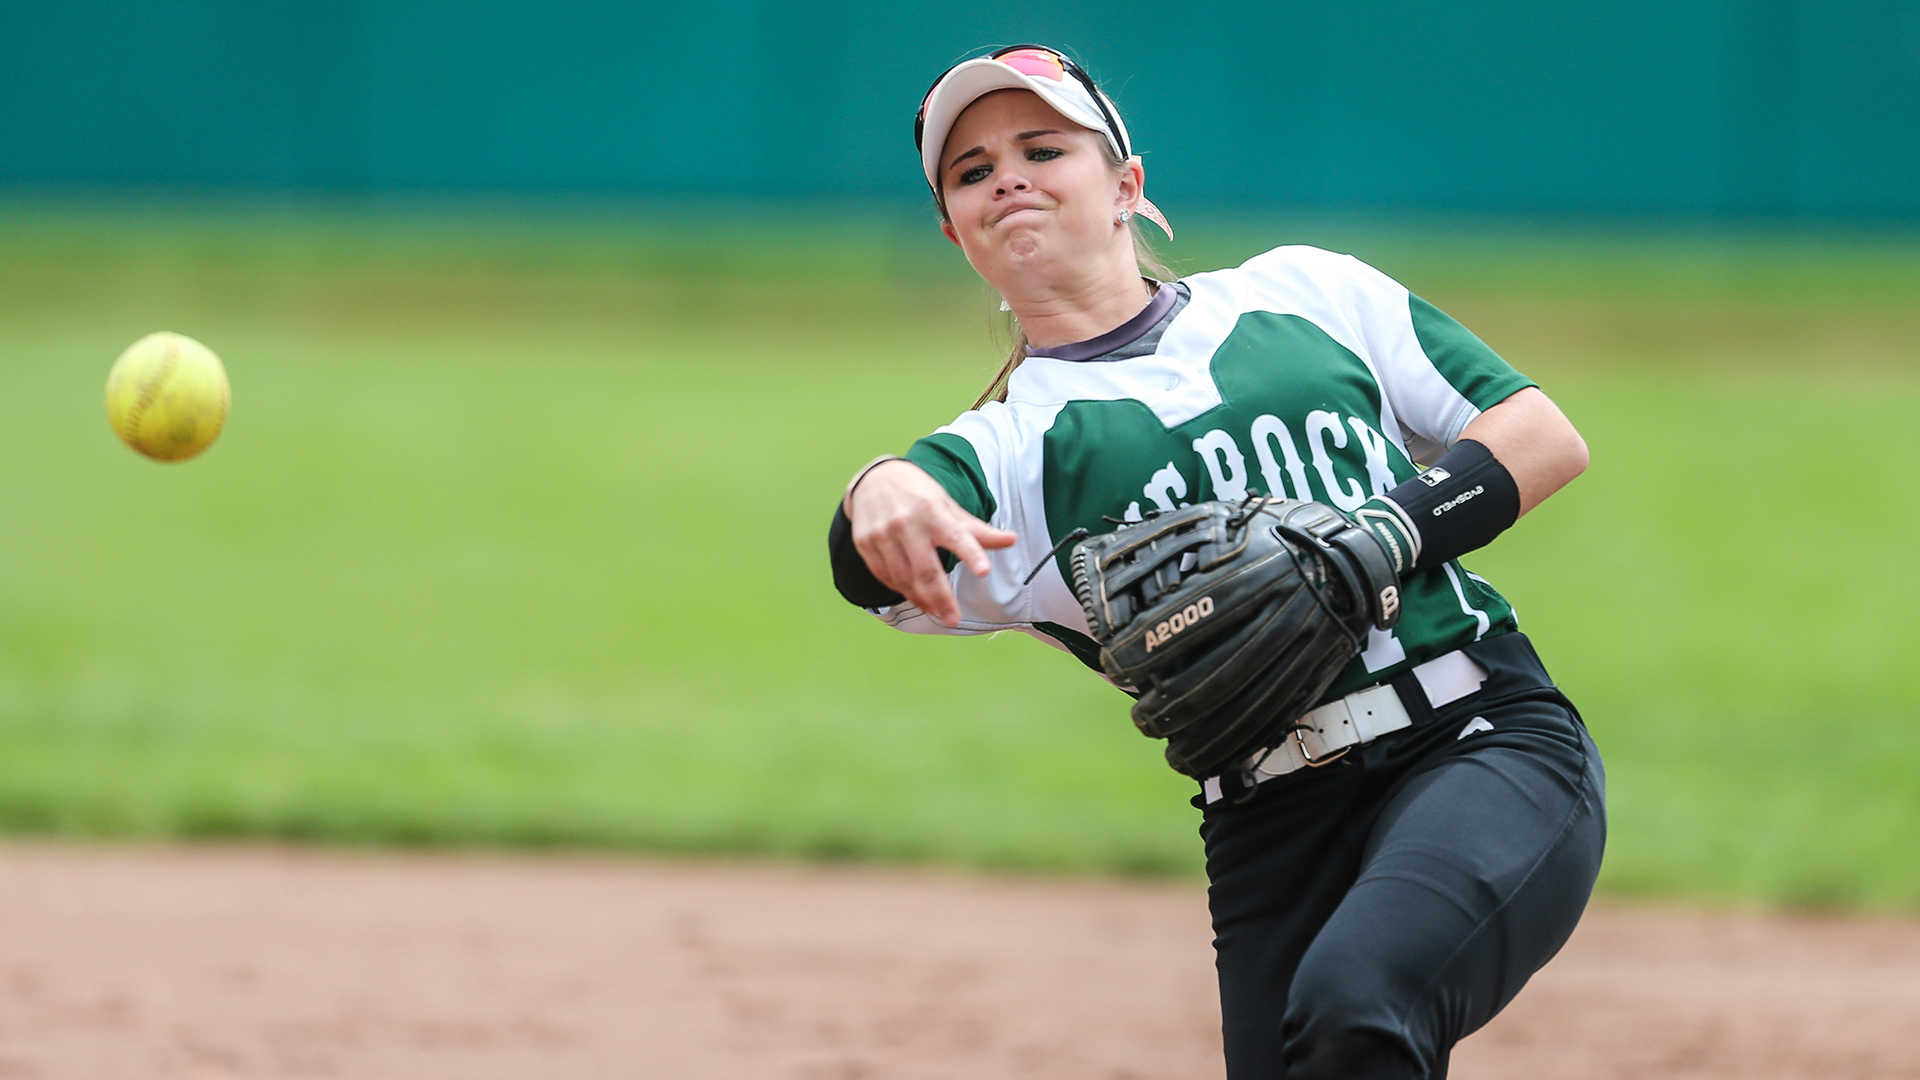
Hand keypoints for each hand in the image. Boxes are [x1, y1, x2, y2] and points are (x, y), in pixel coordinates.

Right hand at [846, 460, 1016, 626]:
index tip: (984, 571)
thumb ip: (977, 530)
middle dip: (942, 598)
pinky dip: (900, 590)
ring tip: (936, 611)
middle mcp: (907, 523)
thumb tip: (1011, 540)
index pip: (958, 535)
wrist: (875, 480)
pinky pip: (884, 576)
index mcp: (933, 511)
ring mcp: (883, 534)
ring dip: (921, 599)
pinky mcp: (865, 544)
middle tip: (953, 618)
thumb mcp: (949, 507)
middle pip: (926, 569)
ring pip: (903, 578)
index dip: (971, 554)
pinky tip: (913, 597)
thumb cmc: (920, 495)